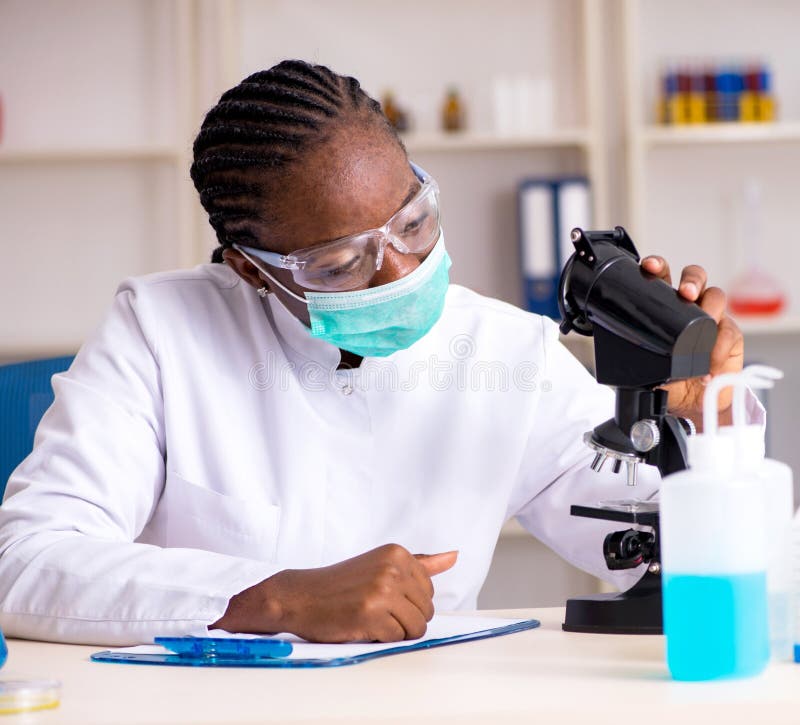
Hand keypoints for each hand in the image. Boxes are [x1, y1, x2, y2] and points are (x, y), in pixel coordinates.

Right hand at [210, 544, 457, 642]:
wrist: (300, 596)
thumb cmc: (341, 583)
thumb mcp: (381, 564)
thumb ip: (421, 563)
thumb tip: (453, 556)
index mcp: (398, 554)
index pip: (429, 592)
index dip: (408, 602)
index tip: (384, 596)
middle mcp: (392, 568)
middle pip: (426, 611)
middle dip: (404, 619)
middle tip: (376, 609)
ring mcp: (382, 590)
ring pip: (415, 628)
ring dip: (395, 631)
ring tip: (371, 617)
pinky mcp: (372, 614)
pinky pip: (397, 639)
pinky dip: (381, 638)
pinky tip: (362, 624)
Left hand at [640, 256, 743, 428]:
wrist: (688, 402)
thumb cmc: (664, 377)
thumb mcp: (639, 361)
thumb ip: (625, 346)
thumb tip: (605, 336)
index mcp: (664, 304)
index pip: (662, 276)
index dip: (657, 266)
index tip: (648, 267)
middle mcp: (690, 306)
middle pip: (695, 276)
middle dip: (691, 280)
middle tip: (685, 294)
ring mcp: (712, 318)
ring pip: (716, 296)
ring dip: (709, 306)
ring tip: (703, 319)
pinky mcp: (730, 336)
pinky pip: (728, 333)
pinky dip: (718, 347)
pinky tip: (707, 364)